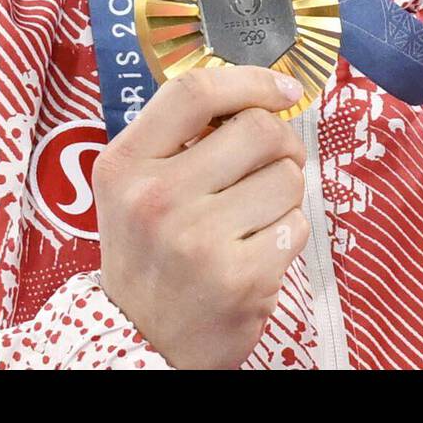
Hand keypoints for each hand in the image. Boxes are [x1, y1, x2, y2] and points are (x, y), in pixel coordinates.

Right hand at [92, 65, 308, 369]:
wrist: (139, 342)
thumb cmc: (148, 251)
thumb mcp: (133, 186)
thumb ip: (178, 136)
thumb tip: (258, 91)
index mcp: (125, 165)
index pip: (194, 92)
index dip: (250, 80)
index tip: (283, 87)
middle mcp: (156, 199)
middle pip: (257, 129)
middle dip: (282, 140)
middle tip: (276, 159)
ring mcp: (199, 241)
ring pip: (287, 177)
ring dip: (286, 190)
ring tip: (258, 212)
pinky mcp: (241, 279)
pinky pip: (297, 225)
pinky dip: (288, 232)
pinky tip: (259, 248)